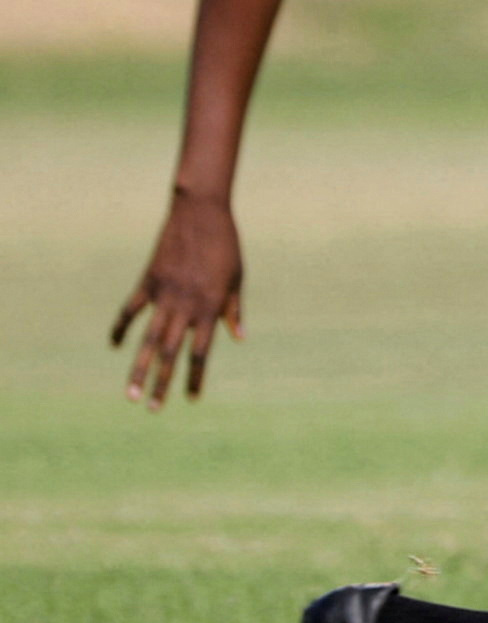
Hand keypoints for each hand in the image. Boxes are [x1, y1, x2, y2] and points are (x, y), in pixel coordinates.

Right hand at [112, 192, 244, 405]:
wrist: (201, 213)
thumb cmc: (226, 247)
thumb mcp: (237, 279)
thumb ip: (233, 310)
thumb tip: (238, 338)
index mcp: (210, 307)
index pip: (200, 351)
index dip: (195, 377)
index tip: (191, 399)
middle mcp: (185, 306)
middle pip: (171, 353)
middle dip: (162, 383)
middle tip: (153, 409)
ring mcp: (164, 294)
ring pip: (148, 339)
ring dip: (139, 368)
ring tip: (130, 394)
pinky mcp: (148, 281)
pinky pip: (130, 310)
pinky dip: (121, 327)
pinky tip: (114, 345)